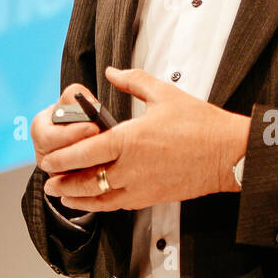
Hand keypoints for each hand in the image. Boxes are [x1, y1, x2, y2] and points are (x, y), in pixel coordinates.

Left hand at [39, 66, 249, 211]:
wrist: (230, 154)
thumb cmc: (202, 125)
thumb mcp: (164, 93)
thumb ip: (133, 82)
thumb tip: (113, 72)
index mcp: (131, 139)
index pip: (86, 151)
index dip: (63, 157)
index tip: (49, 159)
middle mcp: (132, 167)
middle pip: (87, 179)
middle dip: (63, 181)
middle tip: (48, 178)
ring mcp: (142, 186)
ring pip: (100, 198)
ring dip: (78, 197)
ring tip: (62, 195)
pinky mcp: (153, 197)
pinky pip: (120, 205)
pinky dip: (102, 204)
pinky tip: (94, 201)